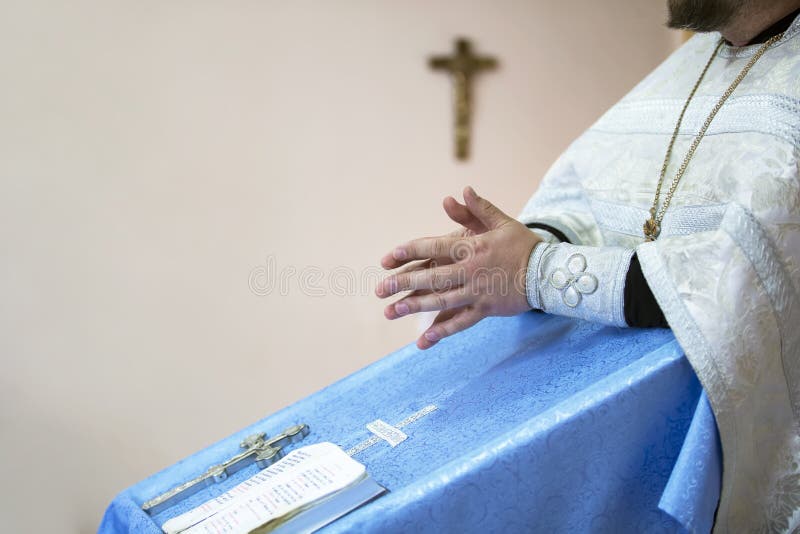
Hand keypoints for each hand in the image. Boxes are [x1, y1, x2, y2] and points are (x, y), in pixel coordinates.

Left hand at [376, 186, 541, 348]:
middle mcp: (470, 271)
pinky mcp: (486, 310)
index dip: (408, 252)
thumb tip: (460, 191)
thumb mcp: (501, 222)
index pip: (433, 247)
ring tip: (392, 312)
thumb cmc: (523, 245)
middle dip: (402, 283)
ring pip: (441, 301)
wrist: (549, 272)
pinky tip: (424, 339)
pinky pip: (460, 322)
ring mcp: (477, 292)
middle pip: (431, 277)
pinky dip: (442, 331)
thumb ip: (478, 209)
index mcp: (471, 247)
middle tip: (379, 290)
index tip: (387, 258)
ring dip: (415, 307)